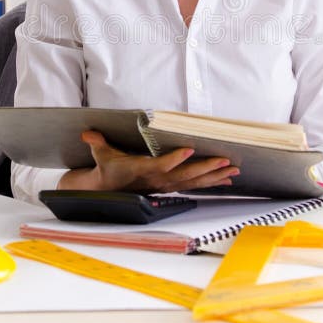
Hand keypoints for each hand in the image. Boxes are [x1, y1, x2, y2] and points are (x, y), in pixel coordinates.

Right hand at [58, 130, 238, 192]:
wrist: (108, 190)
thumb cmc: (108, 168)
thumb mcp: (100, 154)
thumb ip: (97, 143)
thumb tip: (88, 133)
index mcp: (141, 171)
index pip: (160, 166)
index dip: (174, 159)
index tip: (188, 150)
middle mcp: (157, 180)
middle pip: (185, 175)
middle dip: (206, 168)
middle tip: (225, 161)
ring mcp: (167, 185)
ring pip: (194, 182)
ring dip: (215, 176)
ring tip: (234, 169)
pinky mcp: (173, 186)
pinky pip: (196, 185)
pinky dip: (213, 181)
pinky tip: (228, 177)